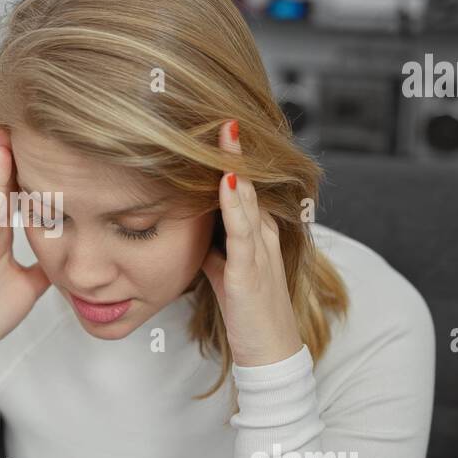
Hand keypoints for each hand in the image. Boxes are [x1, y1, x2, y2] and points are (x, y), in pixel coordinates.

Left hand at [200, 120, 303, 368]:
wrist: (269, 353)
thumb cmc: (247, 311)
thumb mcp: (224, 266)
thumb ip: (211, 240)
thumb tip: (188, 219)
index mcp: (255, 229)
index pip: (239, 181)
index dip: (227, 152)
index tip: (209, 119)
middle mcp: (262, 232)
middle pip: (246, 179)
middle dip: (233, 144)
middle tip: (217, 105)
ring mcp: (260, 249)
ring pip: (247, 197)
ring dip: (235, 162)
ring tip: (224, 127)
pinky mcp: (252, 272)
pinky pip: (243, 232)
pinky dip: (234, 204)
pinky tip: (225, 180)